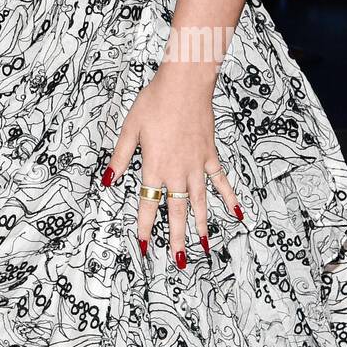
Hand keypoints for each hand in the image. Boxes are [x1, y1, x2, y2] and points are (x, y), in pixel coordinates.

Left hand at [102, 73, 243, 265]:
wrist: (184, 85)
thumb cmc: (154, 103)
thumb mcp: (130, 129)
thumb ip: (120, 158)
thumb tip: (108, 182)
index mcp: (154, 167)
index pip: (148, 204)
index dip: (145, 226)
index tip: (143, 245)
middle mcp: (177, 172)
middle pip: (176, 211)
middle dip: (176, 238)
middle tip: (177, 261)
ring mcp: (197, 166)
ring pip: (199, 203)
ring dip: (200, 226)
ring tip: (202, 248)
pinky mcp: (210, 156)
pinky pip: (221, 182)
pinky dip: (230, 198)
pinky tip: (237, 214)